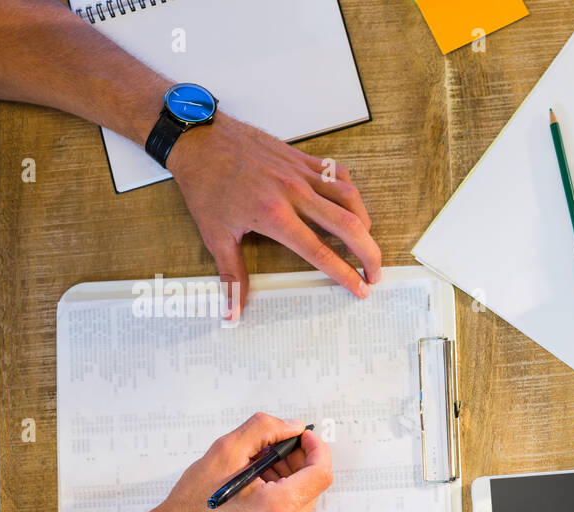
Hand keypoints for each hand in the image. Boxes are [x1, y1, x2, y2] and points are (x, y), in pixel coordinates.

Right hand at [146, 413, 333, 511]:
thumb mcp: (225, 452)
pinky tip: (257, 484)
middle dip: (296, 458)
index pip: (321, 472)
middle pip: (313, 482)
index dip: (316, 447)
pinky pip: (295, 509)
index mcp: (279, 508)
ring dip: (288, 474)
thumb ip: (264, 430)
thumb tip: (292, 427)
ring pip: (304, 494)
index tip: (302, 435)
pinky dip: (283, 491)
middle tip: (270, 447)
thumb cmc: (194, 504)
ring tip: (257, 466)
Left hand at [166, 114, 381, 320]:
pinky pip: (338, 175)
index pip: (321, 252)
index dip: (345, 274)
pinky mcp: (302, 158)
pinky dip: (350, 194)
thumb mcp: (215, 234)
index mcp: (274, 215)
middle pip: (348, 226)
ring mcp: (301, 173)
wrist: (199, 138)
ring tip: (366, 243)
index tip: (360, 289)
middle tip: (375, 273)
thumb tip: (232, 310)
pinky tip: (350, 207)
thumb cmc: (205, 183)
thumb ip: (231, 275)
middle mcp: (294, 193)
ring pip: (350, 198)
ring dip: (365, 224)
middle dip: (370, 254)